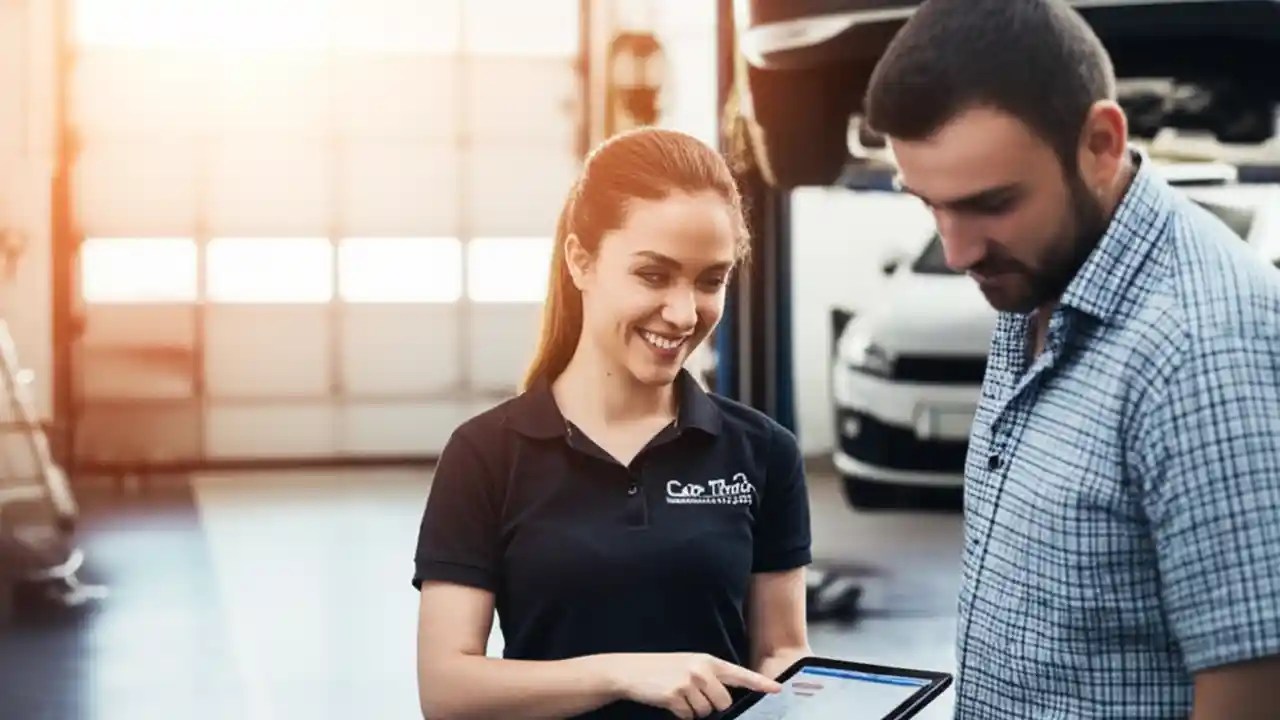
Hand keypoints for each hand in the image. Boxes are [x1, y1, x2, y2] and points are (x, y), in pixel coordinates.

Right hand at [596, 653, 782, 718]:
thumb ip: (710, 677)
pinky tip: (670, 701)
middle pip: (723, 703)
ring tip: (678, 695)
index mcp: (708, 661)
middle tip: (693, 695)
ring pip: (706, 712)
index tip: (778, 689)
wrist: (632, 671)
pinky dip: (680, 714)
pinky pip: (689, 717)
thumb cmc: (663, 669)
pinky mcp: (676, 695)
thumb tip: (725, 700)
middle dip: (711, 705)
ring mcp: (689, 682)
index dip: (760, 683)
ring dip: (693, 710)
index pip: (740, 674)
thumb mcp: (690, 665)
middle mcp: (701, 670)